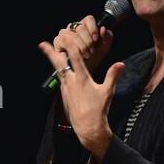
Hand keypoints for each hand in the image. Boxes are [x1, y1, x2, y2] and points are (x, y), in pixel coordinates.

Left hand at [37, 39, 124, 153]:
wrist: (87, 126)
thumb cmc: (98, 110)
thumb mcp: (107, 92)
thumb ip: (113, 76)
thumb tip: (121, 64)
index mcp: (82, 79)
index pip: (75, 57)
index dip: (70, 45)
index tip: (65, 37)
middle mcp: (71, 82)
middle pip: (59, 63)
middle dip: (50, 53)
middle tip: (42, 44)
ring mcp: (66, 89)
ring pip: (59, 71)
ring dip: (55, 61)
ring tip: (50, 52)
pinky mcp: (65, 95)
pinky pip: (61, 79)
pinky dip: (60, 71)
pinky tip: (61, 69)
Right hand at [51, 15, 112, 74]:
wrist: (84, 71)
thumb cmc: (93, 58)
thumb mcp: (104, 48)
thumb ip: (107, 37)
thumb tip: (103, 29)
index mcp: (86, 26)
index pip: (89, 19)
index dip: (93, 28)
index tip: (96, 39)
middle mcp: (74, 28)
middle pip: (80, 27)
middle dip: (88, 41)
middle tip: (91, 51)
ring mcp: (65, 34)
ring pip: (72, 34)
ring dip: (80, 46)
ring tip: (86, 55)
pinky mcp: (58, 41)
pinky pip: (63, 40)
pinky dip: (72, 48)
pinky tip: (77, 54)